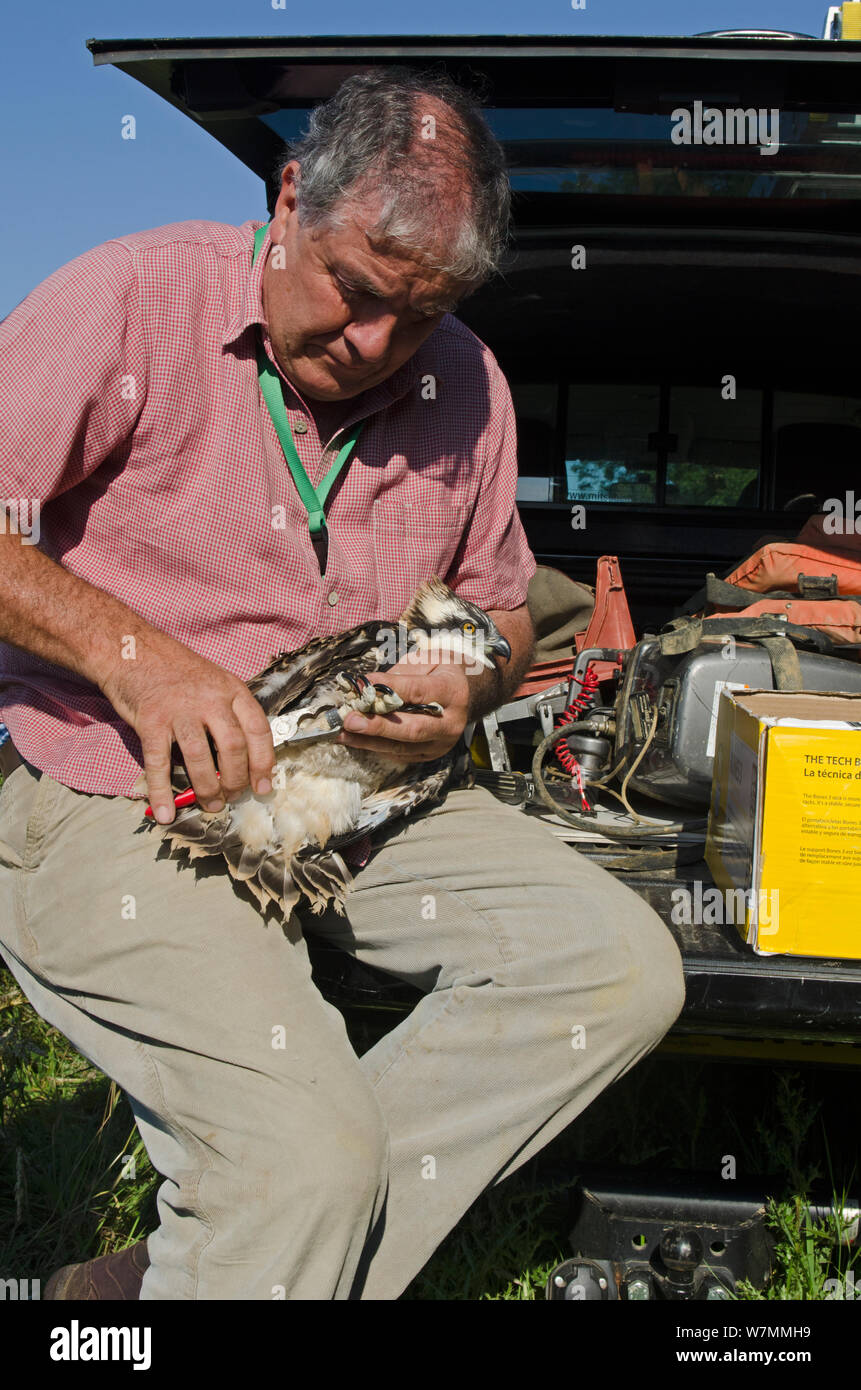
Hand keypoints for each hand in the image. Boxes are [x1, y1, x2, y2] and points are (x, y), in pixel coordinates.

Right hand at [99, 633, 274, 822]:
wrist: (133, 651)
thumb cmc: (177, 672)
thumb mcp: (214, 683)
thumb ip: (229, 714)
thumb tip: (242, 760)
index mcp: (232, 690)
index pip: (258, 729)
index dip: (264, 762)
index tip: (264, 786)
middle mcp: (210, 699)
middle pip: (233, 747)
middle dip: (236, 780)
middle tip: (233, 796)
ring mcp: (180, 710)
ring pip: (200, 758)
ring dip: (208, 788)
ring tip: (212, 805)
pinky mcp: (151, 721)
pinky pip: (159, 763)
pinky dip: (162, 792)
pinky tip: (166, 812)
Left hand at [337, 659, 469, 762]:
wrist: (467, 695)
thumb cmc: (441, 673)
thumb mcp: (427, 661)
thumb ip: (400, 674)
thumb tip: (366, 686)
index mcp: (452, 692)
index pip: (418, 692)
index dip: (389, 688)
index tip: (362, 684)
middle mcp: (451, 722)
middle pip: (412, 728)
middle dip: (378, 726)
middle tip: (350, 720)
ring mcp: (442, 743)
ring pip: (402, 747)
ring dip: (369, 741)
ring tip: (343, 733)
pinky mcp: (430, 755)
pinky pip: (400, 755)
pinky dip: (376, 748)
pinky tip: (356, 740)